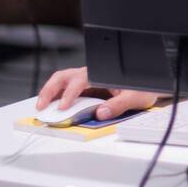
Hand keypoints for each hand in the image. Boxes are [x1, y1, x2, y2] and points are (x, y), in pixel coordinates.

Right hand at [35, 66, 159, 119]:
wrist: (146, 84)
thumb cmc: (141, 88)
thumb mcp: (135, 97)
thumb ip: (119, 105)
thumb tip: (101, 112)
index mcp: (100, 74)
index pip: (79, 81)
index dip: (70, 94)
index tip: (64, 107)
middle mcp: (89, 75)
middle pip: (63, 77)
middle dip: (50, 90)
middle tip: (42, 106)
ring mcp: (84, 81)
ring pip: (60, 82)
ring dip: (49, 93)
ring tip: (41, 107)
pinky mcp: (83, 89)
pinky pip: (65, 90)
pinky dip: (54, 97)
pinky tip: (50, 107)